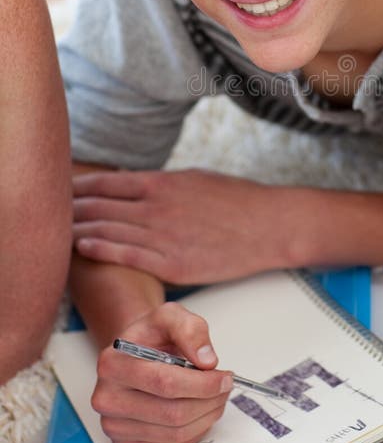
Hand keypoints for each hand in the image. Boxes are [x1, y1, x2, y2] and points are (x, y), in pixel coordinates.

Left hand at [72, 168, 294, 284]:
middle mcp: (157, 206)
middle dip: (73, 208)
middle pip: (100, 206)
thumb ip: (162, 184)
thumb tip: (135, 186)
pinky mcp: (173, 263)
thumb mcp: (195, 179)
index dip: (80, 187)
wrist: (270, 226)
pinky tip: (82, 247)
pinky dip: (101, 249)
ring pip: (108, 230)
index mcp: (163, 182)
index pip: (107, 182)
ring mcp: (164, 235)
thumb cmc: (237, 201)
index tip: (64, 190)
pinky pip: (127, 255)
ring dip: (79, 229)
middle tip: (53, 211)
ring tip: (58, 231)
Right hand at [92, 302, 230, 442]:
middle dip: (209, 401)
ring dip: (206, 417)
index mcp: (113, 363)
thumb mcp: (170, 316)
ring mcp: (113, 426)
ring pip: (175, 433)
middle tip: (225, 388)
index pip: (165, 382)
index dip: (202, 383)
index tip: (225, 377)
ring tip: (216, 398)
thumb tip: (207, 360)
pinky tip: (200, 413)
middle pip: (172, 412)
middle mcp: (107, 398)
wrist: (135, 354)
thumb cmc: (151, 338)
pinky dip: (195, 432)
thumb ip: (190, 330)